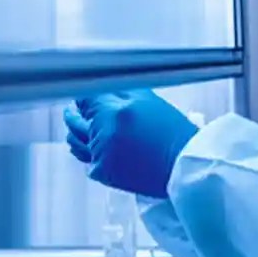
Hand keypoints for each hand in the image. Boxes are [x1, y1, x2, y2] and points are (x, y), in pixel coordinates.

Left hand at [63, 90, 198, 198]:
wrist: (183, 165)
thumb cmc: (172, 133)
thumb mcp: (149, 100)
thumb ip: (119, 90)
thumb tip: (97, 83)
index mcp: (116, 112)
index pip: (85, 99)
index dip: (82, 96)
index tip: (82, 96)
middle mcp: (104, 134)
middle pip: (76, 120)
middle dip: (75, 113)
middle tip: (74, 109)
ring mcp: (101, 155)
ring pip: (76, 141)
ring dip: (75, 132)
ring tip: (78, 126)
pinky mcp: (103, 173)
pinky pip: (86, 160)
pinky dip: (87, 152)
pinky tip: (89, 145)